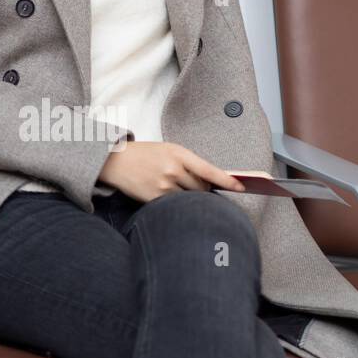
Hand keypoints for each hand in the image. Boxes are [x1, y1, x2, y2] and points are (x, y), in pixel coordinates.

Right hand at [98, 142, 245, 200]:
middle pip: (202, 188)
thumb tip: (211, 181)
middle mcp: (172, 170)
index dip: (228, 181)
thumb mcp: (169, 150)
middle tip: (196, 186)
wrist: (116, 161)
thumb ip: (189, 163)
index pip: (210, 170)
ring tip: (176, 187)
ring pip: (189, 199)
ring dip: (190, 198)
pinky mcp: (154, 199)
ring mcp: (163, 186)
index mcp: (179, 154)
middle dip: (204, 190)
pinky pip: (174, 206)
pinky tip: (167, 195)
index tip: (241, 187)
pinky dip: (176, 204)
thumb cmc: (145, 154)